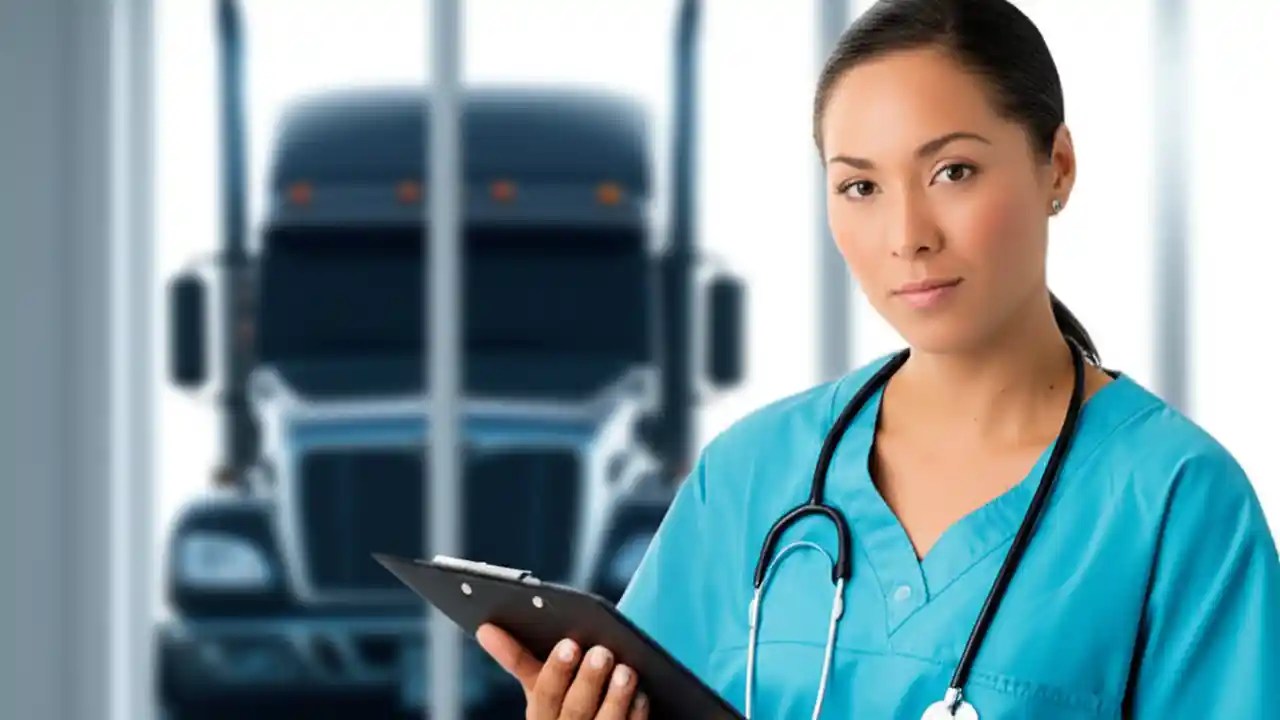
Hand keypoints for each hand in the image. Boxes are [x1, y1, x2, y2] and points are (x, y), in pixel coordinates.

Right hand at [476, 623, 648, 719]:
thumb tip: (486, 627)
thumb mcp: (543, 689)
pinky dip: (636, 714)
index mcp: (541, 719)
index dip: (556, 672)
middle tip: (602, 651)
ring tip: (627, 670)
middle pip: (574, 712)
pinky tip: (643, 695)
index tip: (569, 644)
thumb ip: (519, 660)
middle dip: (588, 680)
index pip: (543, 697)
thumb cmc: (563, 709)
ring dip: (616, 698)